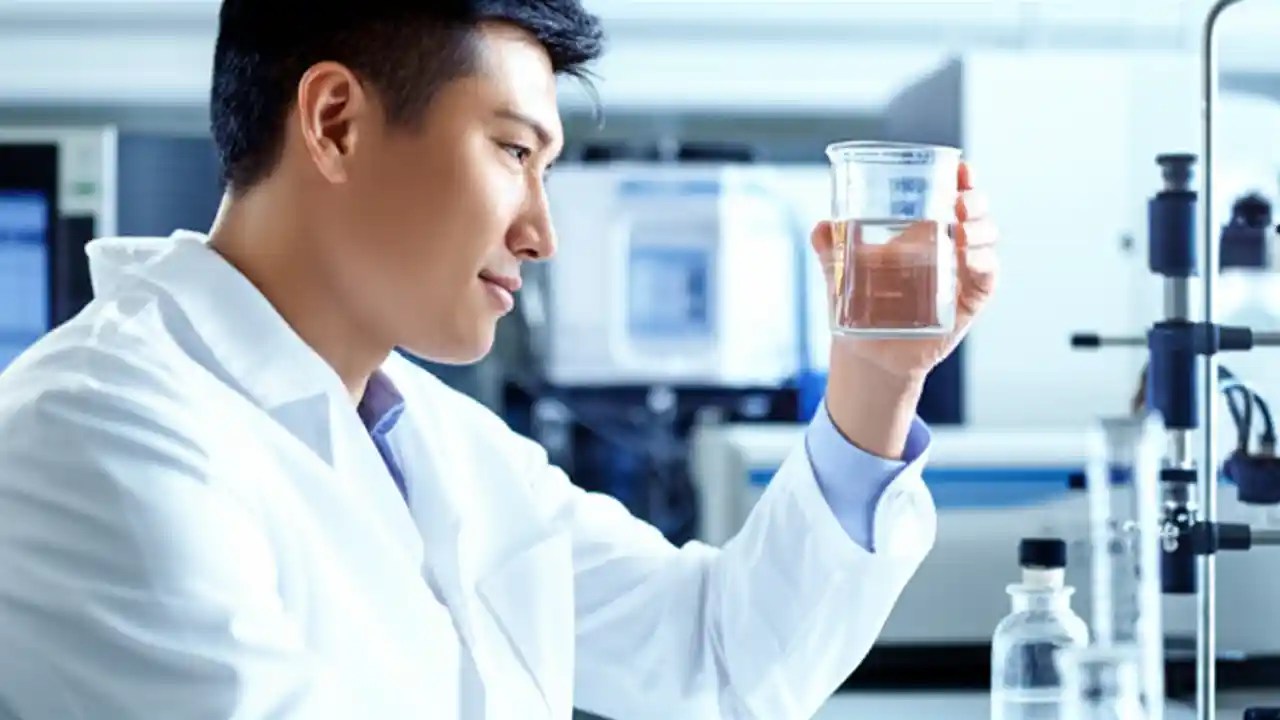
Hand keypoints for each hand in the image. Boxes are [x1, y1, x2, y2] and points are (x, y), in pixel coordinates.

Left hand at [811, 161, 998, 457]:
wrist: (869, 354)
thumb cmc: (859, 307)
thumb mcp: (841, 274)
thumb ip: (830, 250)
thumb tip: (820, 228)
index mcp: (924, 232)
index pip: (952, 195)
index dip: (963, 179)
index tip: (962, 167)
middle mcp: (950, 248)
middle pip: (976, 213)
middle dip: (975, 200)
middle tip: (960, 200)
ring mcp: (962, 274)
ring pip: (986, 240)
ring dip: (981, 229)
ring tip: (961, 229)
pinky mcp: (968, 302)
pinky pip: (986, 278)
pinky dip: (983, 264)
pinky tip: (970, 259)